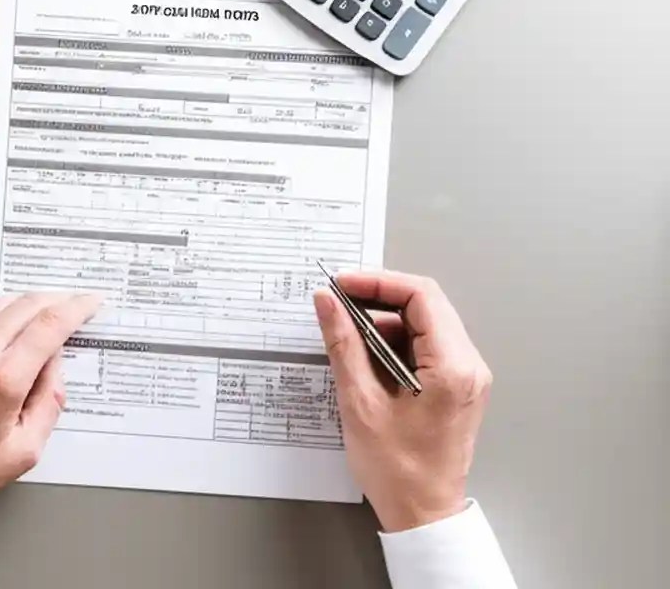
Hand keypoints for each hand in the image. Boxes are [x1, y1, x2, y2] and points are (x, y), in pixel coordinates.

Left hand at [0, 293, 100, 527]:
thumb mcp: (24, 453)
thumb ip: (48, 403)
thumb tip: (55, 365)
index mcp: (3, 382)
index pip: (49, 326)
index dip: (76, 308)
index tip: (90, 301)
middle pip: (22, 307)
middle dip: (52, 300)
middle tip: (68, 304)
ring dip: (19, 305)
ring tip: (33, 314)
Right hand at [313, 271, 492, 532]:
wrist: (423, 514)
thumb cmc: (397, 471)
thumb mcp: (360, 403)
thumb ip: (343, 345)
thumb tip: (328, 303)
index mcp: (453, 368)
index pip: (421, 296)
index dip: (378, 283)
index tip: (342, 286)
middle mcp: (469, 366)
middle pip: (425, 306)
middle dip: (378, 300)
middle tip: (337, 305)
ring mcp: (466, 376)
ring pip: (424, 325)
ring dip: (384, 324)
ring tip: (347, 339)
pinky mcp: (455, 386)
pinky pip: (425, 347)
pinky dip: (394, 344)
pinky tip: (366, 359)